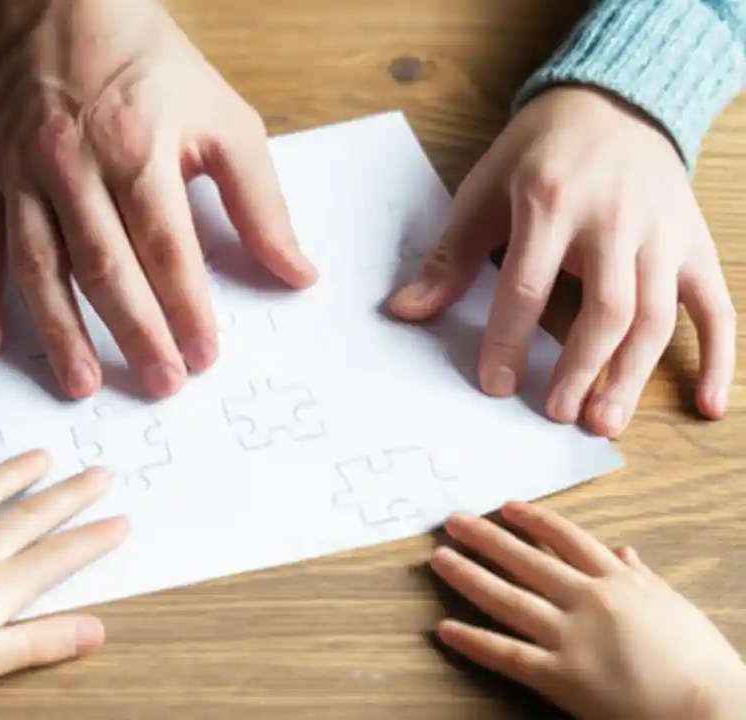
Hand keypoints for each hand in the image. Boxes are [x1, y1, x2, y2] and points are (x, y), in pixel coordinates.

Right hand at [0, 0, 315, 399]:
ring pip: (38, 264)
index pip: (165, 242)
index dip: (185, 305)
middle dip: (133, 332)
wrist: (64, 3)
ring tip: (80, 385)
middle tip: (158, 385)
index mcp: (136, 146)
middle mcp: (73, 163)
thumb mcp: (223, 118)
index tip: (205, 356)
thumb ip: (260, 200)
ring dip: (58, 330)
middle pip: (103, 263)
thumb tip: (296, 274)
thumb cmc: (150, 66)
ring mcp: (23, 173)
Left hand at [389, 86, 734, 436]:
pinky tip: (704, 405)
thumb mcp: (484, 192)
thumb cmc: (539, 152)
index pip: (527, 286)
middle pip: (607, 309)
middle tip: (558, 413)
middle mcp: (615, 220)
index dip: (509, 340)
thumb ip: (450, 257)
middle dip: (582, 368)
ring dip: (633, 375)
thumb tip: (404, 311)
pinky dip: (717, 358)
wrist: (612, 100)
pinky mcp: (695, 243)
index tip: (496, 384)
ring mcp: (662, 235)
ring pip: (658, 315)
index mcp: (551, 204)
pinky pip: (716, 307)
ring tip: (605, 421)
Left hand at [432, 501, 745, 719]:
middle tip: (452, 522)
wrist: (713, 711)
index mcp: (617, 582)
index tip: (505, 507)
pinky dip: (473, 641)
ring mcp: (572, 638)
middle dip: (485, 538)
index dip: (531, 520)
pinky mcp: (561, 677)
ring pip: (507, 598)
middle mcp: (589, 601)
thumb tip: (622, 552)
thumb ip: (641, 578)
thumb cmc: (700, 661)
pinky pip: (507, 654)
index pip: (566, 538)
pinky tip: (445, 629)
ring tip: (439, 559)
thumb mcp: (674, 606)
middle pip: (526, 559)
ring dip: (468, 576)